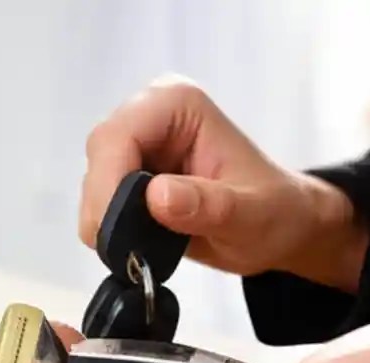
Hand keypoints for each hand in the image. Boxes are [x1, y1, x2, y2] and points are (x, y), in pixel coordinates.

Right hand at [80, 76, 368, 292]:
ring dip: (109, 225)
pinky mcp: (123, 174)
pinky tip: (142, 242)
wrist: (277, 226)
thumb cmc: (274, 212)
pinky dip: (111, 231)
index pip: (118, 136)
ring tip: (147, 249)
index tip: (124, 233)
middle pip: (99, 159)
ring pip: (92, 184)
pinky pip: (96, 203)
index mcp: (177, 105)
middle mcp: (147, 115)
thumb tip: (156, 197)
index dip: (111, 184)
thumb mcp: (252, 215)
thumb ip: (209, 206)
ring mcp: (132, 145)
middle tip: (132, 252)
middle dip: (108, 209)